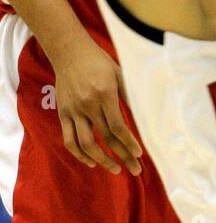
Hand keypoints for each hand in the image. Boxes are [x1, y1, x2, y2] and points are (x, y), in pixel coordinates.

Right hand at [49, 36, 142, 174]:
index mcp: (104, 95)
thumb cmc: (100, 62)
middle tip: (136, 170)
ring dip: (101, 160)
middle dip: (122, 156)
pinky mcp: (62, 113)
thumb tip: (146, 116)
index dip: (129, 144)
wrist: (69, 51)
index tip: (140, 155)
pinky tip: (91, 162)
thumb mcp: (120, 74)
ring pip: (85, 143)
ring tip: (115, 170)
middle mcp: (87, 105)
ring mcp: (73, 110)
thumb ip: (131, 96)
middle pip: (106, 138)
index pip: (118, 127)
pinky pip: (69, 139)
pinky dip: (79, 154)